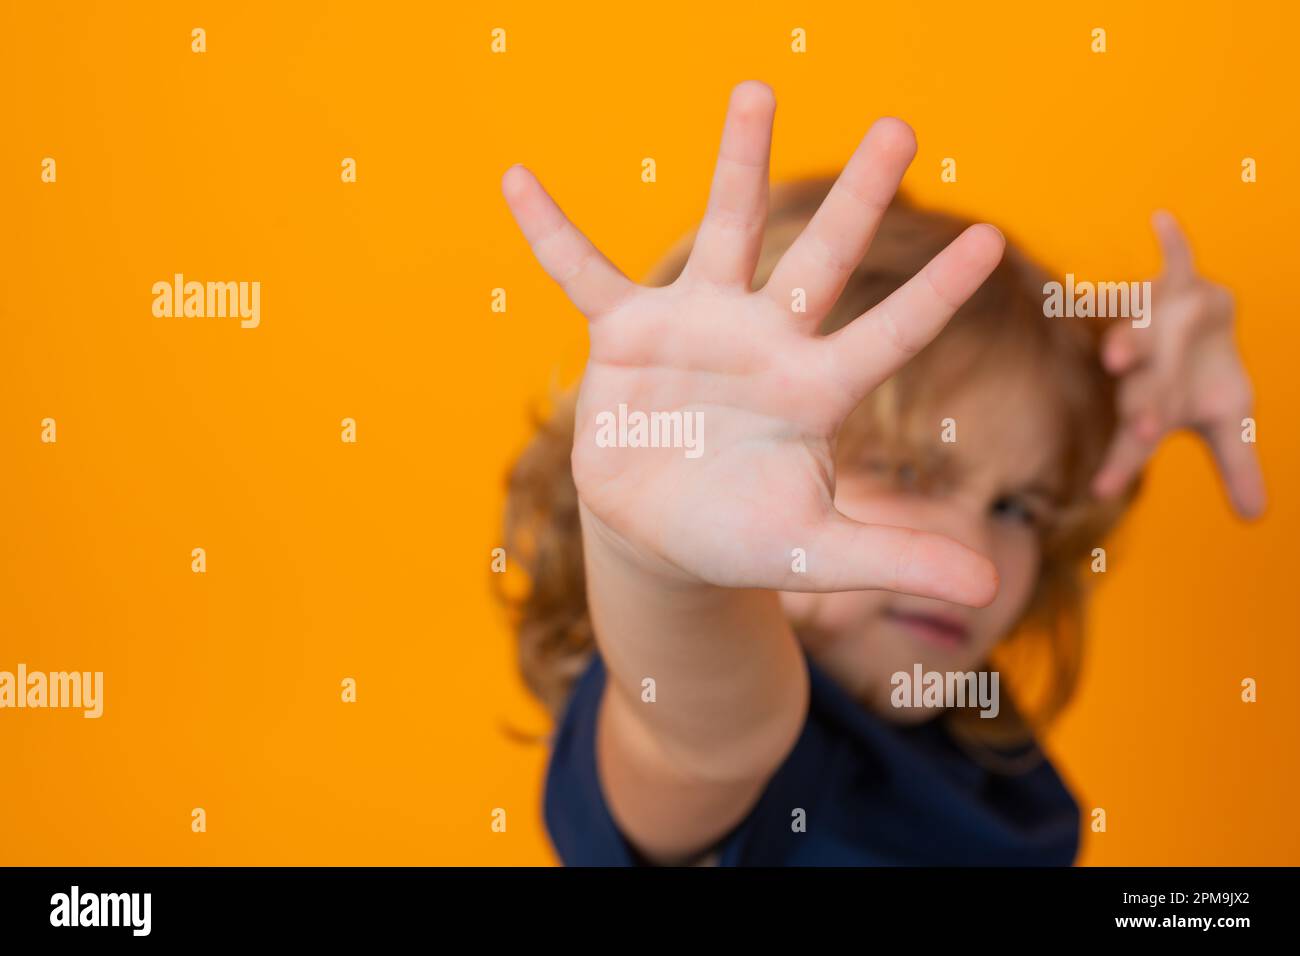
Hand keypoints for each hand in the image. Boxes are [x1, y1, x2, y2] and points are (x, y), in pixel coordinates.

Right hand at [501, 80, 1005, 606]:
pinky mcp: (627, 333)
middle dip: (858, 196)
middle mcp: (767, 340)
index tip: (990, 241)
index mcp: (816, 389)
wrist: (661, 531)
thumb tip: (985, 588)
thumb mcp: (817, 551)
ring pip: (725, 230)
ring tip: (758, 89)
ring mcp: (698, 326)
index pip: (889, 335)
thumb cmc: (744, 535)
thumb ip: (896, 557)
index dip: (935, 292)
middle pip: (820, 258)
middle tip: (901, 127)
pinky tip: (518, 181)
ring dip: (739, 163)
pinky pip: (585, 274)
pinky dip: (552, 233)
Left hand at [1092, 211, 1265, 518]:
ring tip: (1116, 357)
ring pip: (1137, 335)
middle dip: (1143, 412)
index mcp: (1152, 405)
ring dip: (1130, 343)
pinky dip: (1173, 241)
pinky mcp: (1175, 285)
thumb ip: (1236, 465)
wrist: (1201, 323)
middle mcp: (1144, 369)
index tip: (1100, 492)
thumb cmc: (1205, 377)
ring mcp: (1154, 325)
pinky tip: (1163, 219)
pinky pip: (1175, 259)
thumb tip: (1256, 519)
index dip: (1121, 466)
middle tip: (1140, 433)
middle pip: (1141, 395)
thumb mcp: (1227, 422)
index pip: (1134, 443)